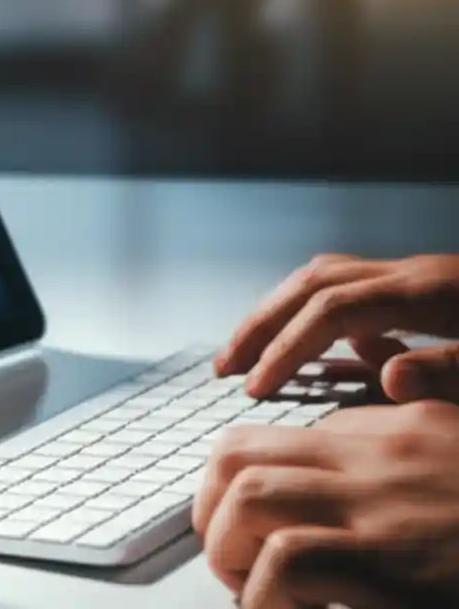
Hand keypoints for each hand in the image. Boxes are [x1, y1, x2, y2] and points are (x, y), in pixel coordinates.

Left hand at [194, 401, 458, 607]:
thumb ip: (416, 432)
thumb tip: (366, 424)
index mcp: (408, 427)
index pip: (292, 436)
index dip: (254, 484)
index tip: (262, 528)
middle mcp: (386, 454)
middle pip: (241, 451)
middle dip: (211, 505)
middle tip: (231, 555)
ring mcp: (383, 507)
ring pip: (250, 495)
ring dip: (229, 548)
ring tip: (250, 588)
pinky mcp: (392, 569)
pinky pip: (287, 561)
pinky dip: (267, 593)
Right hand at [214, 253, 458, 398]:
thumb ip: (448, 371)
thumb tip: (389, 378)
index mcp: (427, 292)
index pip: (331, 311)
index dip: (286, 347)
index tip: (255, 388)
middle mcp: (411, 273)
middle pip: (312, 283)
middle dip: (261, 324)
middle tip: (225, 367)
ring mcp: (414, 274)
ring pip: (324, 277)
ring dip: (278, 312)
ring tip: (247, 353)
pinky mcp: (420, 285)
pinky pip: (347, 285)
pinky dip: (310, 311)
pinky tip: (309, 345)